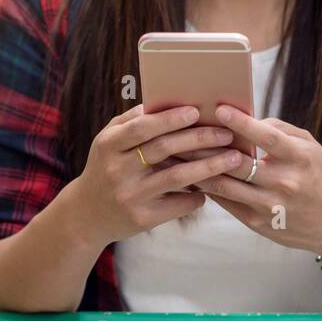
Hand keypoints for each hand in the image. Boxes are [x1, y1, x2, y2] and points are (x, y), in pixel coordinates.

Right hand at [68, 104, 244, 244]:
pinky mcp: (142, 219)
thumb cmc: (105, 169)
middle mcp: (117, 170)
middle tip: (227, 134)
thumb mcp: (108, 143)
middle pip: (164, 148)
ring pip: (177, 177)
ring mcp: (130, 196)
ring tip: (234, 159)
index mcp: (108, 145)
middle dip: (200, 138)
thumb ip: (132, 121)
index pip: (142, 127)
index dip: (170, 118)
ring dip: (210, 166)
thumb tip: (165, 102)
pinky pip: (178, 204)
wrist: (87, 215)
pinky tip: (211, 188)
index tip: (197, 111)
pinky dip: (198, 195)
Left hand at [193, 106, 321, 263]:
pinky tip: (190, 176)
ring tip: (177, 155)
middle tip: (183, 132)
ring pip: (224, 186)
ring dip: (198, 170)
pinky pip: (225, 202)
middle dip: (207, 147)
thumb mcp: (310, 146)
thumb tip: (244, 121)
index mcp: (299, 158)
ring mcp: (269, 206)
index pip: (267, 137)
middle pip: (237, 163)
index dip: (241, 123)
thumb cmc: (317, 176)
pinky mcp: (257, 222)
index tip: (219, 109)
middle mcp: (283, 182)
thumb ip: (279, 130)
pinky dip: (206, 188)